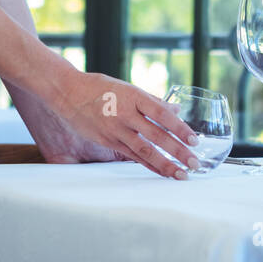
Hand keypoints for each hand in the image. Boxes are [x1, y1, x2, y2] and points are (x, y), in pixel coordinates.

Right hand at [50, 71, 200, 179]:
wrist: (67, 92)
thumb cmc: (100, 88)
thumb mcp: (127, 87)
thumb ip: (152, 100)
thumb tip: (176, 111)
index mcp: (133, 96)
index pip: (162, 114)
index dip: (179, 128)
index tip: (194, 140)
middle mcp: (125, 114)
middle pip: (156, 136)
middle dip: (177, 151)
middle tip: (194, 163)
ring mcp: (115, 130)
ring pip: (144, 151)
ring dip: (165, 164)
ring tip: (181, 174)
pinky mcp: (107, 141)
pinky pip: (131, 155)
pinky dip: (148, 164)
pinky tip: (160, 171)